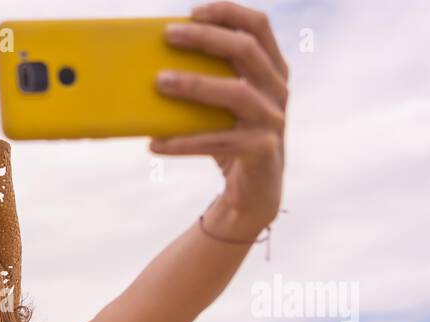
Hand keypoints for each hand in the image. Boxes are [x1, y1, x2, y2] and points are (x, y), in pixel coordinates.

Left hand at [150, 1, 288, 234]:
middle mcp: (278, 90)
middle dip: (206, 38)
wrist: (251, 195)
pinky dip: (184, 142)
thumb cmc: (230, 142)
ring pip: (234, 93)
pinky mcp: (262, 150)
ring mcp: (273, 120)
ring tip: (159, 82)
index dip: (228, 13)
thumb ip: (207, 82)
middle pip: (246, 51)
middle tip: (168, 36)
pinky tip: (155, 143)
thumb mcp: (223, 108)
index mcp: (272, 71)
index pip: (259, 27)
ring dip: (194, 84)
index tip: (192, 11)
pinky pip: (218, 141)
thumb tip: (151, 68)